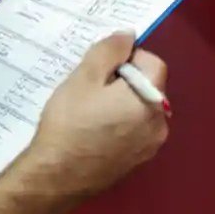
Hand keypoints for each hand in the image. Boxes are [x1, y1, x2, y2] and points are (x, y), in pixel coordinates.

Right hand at [21, 32, 170, 198]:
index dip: (128, 58)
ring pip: (141, 111)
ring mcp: (150, 147)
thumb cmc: (69, 123)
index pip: (153, 63)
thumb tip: (129, 35)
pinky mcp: (136, 163)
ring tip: (90, 111)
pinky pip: (134, 133)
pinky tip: (93, 132)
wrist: (55, 178)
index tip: (102, 67)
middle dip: (125, 82)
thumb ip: (110, 51)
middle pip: (149, 88)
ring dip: (123, 104)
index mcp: (151, 100)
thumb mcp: (84, 78)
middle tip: (92, 88)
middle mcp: (159, 124)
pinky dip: (120, 126)